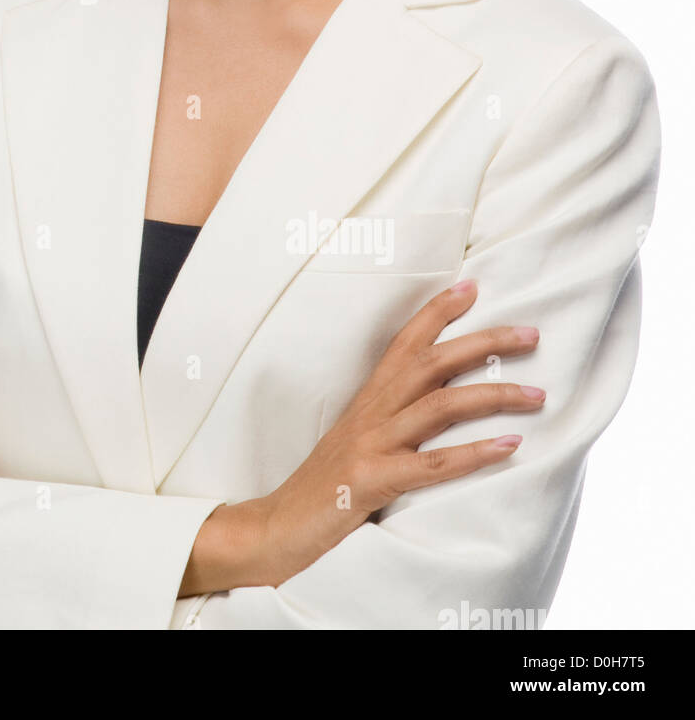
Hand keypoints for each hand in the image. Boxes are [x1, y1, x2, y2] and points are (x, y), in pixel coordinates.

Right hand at [230, 279, 542, 588]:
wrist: (277, 527)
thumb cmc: (322, 490)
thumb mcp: (358, 444)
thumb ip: (391, 424)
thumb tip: (438, 411)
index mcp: (367, 401)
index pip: (404, 343)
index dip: (436, 313)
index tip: (472, 287)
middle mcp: (370, 413)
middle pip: (431, 363)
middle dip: (482, 342)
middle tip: (531, 333)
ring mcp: (370, 445)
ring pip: (438, 406)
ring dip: (493, 395)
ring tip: (537, 395)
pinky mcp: (371, 481)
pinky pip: (431, 464)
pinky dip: (473, 453)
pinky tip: (509, 446)